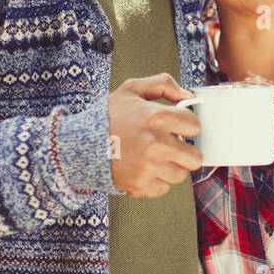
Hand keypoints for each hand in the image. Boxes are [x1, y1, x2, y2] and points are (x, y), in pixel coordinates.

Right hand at [107, 73, 203, 197]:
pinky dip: (157, 181)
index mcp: (156, 117)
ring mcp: (147, 167)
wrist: (78, 144)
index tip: (178, 127)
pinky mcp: (139, 185)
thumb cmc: (108, 116)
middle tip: (174, 146)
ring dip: (172, 167)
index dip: (187, 125)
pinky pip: (164, 188)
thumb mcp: (133, 89)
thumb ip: (163, 84)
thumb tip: (189, 96)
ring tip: (156, 157)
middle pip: (195, 157)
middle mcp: (155, 143)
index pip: (194, 126)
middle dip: (186, 151)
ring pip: (181, 175)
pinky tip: (145, 169)